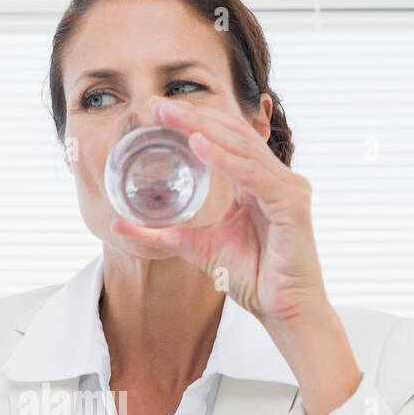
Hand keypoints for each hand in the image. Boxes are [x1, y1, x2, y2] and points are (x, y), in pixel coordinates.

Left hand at [111, 93, 325, 322]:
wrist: (284, 310)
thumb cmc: (254, 278)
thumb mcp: (200, 248)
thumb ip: (167, 235)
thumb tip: (121, 227)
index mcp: (255, 182)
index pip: (224, 140)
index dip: (192, 122)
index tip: (156, 111)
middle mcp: (274, 178)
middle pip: (232, 135)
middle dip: (193, 117)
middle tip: (157, 104)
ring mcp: (287, 188)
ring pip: (242, 148)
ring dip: (204, 129)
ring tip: (172, 116)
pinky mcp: (292, 205)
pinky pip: (254, 175)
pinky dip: (226, 159)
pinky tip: (199, 145)